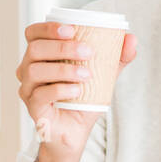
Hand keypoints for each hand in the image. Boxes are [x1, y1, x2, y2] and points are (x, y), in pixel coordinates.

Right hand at [17, 21, 136, 161]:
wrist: (76, 133)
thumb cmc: (83, 101)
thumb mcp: (103, 77)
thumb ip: (116, 58)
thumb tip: (132, 39)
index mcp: (41, 57)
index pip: (33, 34)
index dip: (48, 28)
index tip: (72, 29)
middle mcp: (28, 70)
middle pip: (35, 49)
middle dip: (62, 47)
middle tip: (89, 51)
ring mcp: (28, 89)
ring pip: (35, 71)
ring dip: (63, 69)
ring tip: (87, 75)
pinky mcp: (33, 108)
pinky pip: (41, 95)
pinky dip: (60, 89)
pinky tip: (78, 91)